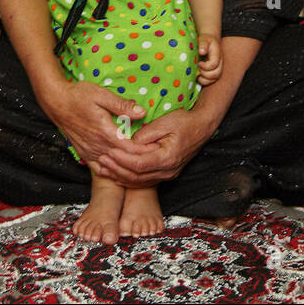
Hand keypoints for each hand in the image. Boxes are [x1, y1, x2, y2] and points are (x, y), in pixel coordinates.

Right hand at [44, 79, 150, 168]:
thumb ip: (122, 105)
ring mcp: (89, 151)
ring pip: (113, 166)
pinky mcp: (84, 153)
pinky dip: (110, 171)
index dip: (145, 151)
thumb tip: (142, 112)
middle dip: (140, 160)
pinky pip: (99, 168)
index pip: (130, 148)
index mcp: (105, 132)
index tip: (158, 149)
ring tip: (142, 166)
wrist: (56, 102)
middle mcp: (97, 145)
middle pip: (124, 159)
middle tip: (156, 159)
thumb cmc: (78, 95)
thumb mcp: (102, 95)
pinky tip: (119, 171)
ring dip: (127, 167)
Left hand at [97, 108, 213, 186]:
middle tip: (101, 160)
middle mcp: (168, 171)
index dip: (122, 160)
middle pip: (137, 176)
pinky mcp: (165, 174)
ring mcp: (167, 175)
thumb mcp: (165, 122)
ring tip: (103, 169)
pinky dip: (129, 180)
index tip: (109, 152)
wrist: (202, 128)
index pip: (139, 164)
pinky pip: (144, 182)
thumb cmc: (184, 122)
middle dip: (117, 169)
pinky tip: (116, 176)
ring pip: (139, 182)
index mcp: (168, 158)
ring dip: (120, 177)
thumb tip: (129, 142)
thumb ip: (146, 134)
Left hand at [196, 34, 222, 84]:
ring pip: (214, 79)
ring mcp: (218, 68)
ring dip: (205, 79)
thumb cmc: (205, 40)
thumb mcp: (203, 39)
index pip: (214, 64)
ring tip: (197, 74)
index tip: (198, 62)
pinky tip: (198, 77)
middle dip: (205, 74)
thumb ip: (203, 44)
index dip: (205, 66)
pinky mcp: (214, 72)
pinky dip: (204, 81)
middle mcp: (220, 62)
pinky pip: (211, 81)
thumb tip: (202, 52)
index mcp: (217, 54)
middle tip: (198, 68)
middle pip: (216, 74)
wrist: (208, 41)